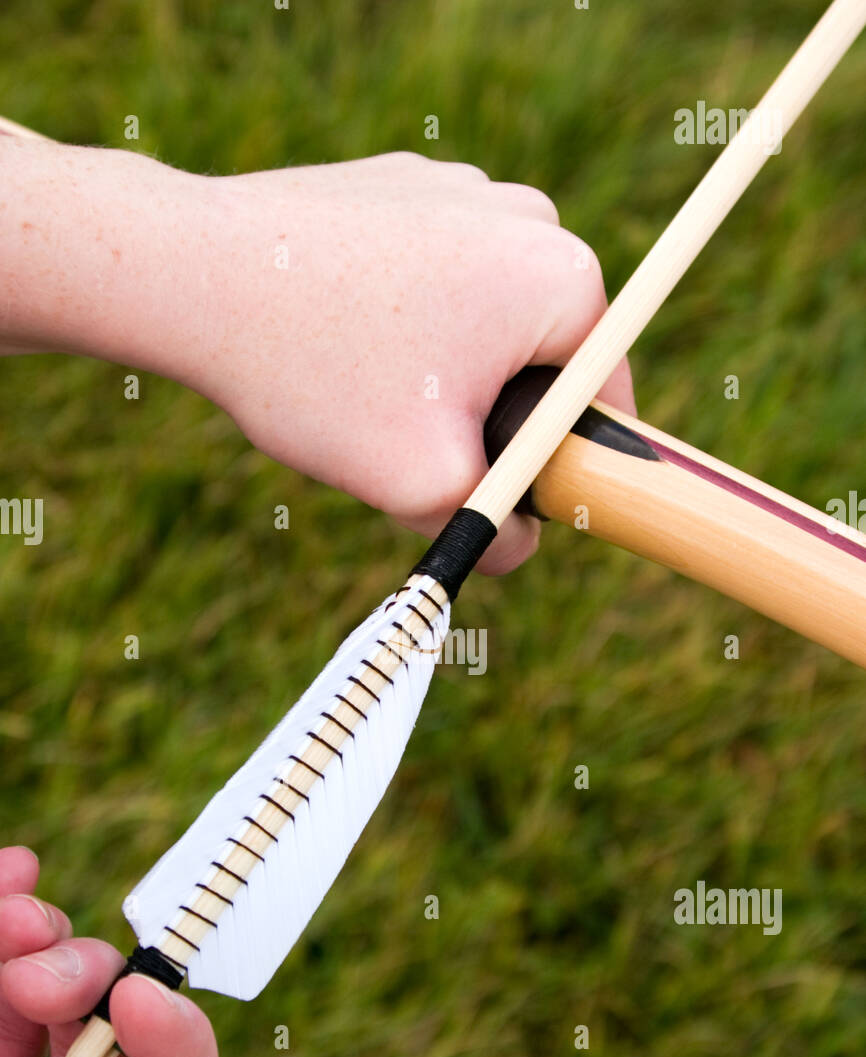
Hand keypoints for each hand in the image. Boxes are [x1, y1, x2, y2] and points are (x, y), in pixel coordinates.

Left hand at [0, 142, 633, 574]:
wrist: (194, 272)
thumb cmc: (319, 373)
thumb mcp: (426, 488)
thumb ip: (498, 532)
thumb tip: (520, 540)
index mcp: (564, 278)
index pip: (602, 398)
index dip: (555, 460)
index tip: (493, 483)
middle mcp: (529, 218)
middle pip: (543, 359)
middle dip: (491, 414)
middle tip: (411, 441)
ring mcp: (464, 190)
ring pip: (484, 324)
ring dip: (443, 372)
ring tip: (363, 386)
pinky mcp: (406, 185)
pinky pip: (432, 281)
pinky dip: (401, 321)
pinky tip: (339, 338)